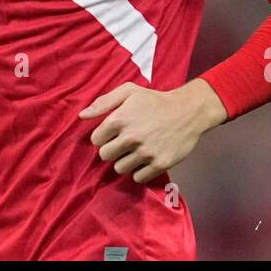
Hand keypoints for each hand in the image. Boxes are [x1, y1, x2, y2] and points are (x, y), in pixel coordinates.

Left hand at [79, 80, 226, 183]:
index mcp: (119, 119)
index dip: (103, 136)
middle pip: (105, 156)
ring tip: (137, 149)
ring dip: (126, 161)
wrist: (188, 111)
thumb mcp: (129, 92)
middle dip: (112, 150)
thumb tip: (82, 116)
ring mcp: (145, 152)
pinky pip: (138, 177)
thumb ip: (103, 102)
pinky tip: (146, 158)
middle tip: (124, 143)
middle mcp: (130, 137)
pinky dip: (140, 170)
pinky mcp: (159, 164)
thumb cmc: (155, 100)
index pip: (96, 140)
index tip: (113, 133)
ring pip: (120, 168)